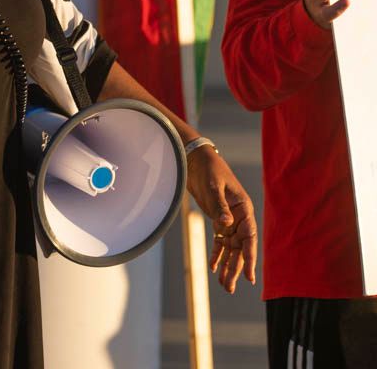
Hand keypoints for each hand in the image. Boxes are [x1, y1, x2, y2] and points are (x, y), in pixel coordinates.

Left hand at [186, 147, 257, 293]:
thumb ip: (220, 206)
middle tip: (229, 288)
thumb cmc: (209, 169)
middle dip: (235, 268)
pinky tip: (214, 268)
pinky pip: (220, 241)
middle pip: (240, 247)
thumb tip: (226, 226)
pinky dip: (217, 254)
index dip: (250, 258)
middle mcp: (239, 217)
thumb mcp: (213, 187)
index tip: (249, 277)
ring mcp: (229, 219)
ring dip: (227, 265)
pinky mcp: (218, 220)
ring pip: (230, 248)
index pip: (249, 237)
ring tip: (223, 285)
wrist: (196, 159)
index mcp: (244, 208)